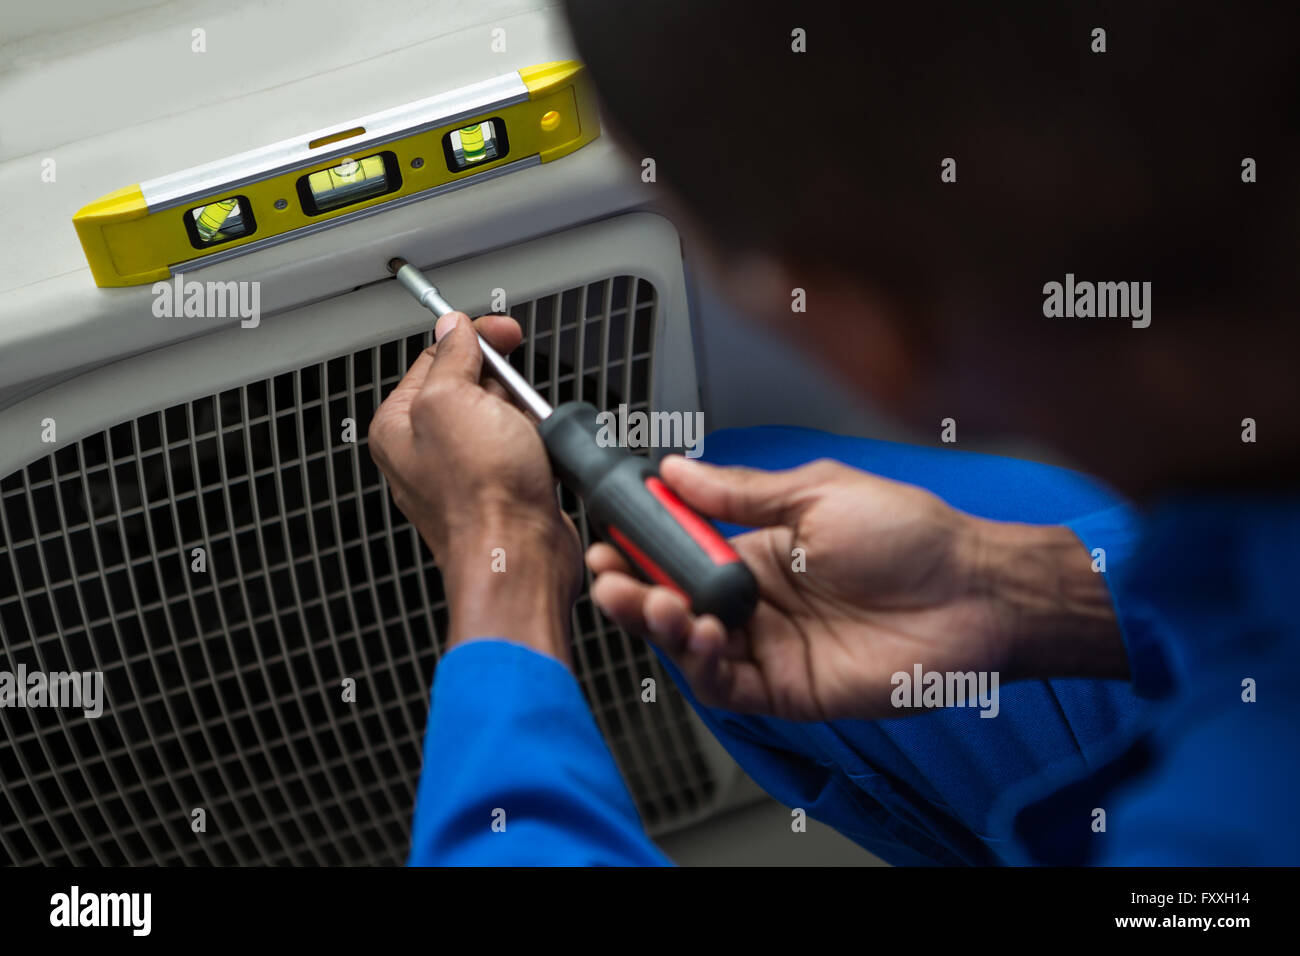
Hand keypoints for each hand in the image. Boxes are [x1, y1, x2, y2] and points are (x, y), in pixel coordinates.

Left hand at [369, 312, 581, 661]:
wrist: (520, 556)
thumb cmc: (481, 496)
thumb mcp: (454, 400)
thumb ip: (451, 357)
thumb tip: (453, 330)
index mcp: (398, 426)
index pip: (434, 359)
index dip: (471, 339)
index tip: (503, 333)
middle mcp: (424, 452)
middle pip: (468, 387)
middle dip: (501, 383)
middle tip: (515, 393)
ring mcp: (463, 474)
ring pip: (500, 418)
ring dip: (523, 416)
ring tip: (525, 435)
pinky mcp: (498, 491)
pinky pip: (520, 450)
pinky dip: (535, 446)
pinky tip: (537, 457)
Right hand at [587, 457, 1126, 719]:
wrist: (973, 591)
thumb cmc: (912, 537)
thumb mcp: (817, 493)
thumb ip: (741, 492)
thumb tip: (678, 470)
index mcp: (759, 553)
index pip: (680, 555)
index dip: (641, 550)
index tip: (610, 536)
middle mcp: (757, 604)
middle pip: (674, 606)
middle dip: (633, 593)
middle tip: (610, 579)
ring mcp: (770, 649)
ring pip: (691, 649)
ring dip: (661, 627)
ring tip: (656, 603)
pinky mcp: (788, 691)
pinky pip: (728, 686)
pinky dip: (704, 664)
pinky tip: (705, 634)